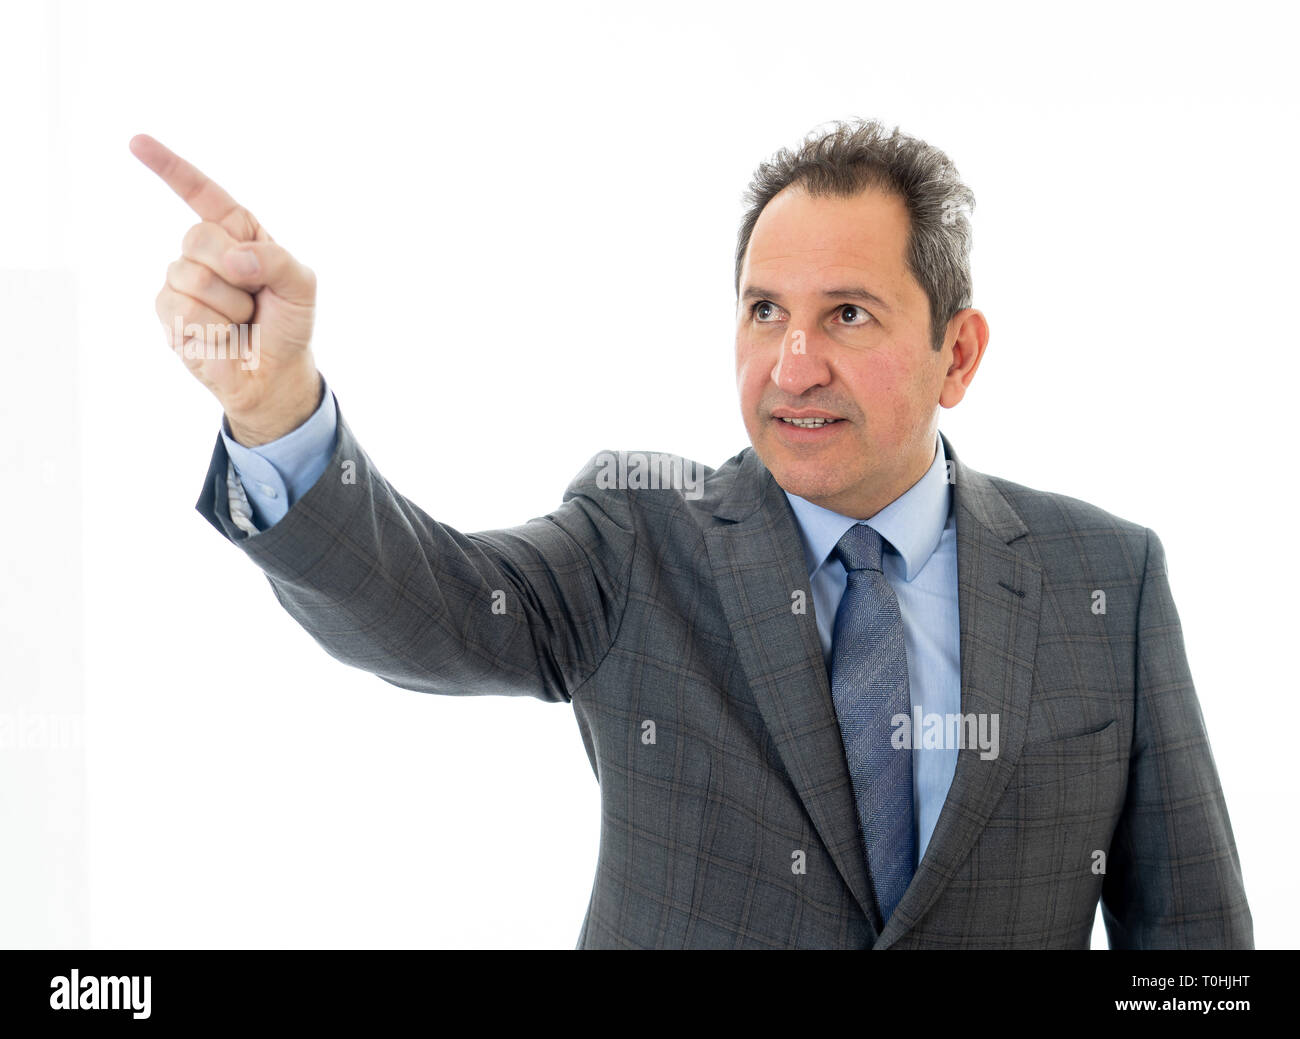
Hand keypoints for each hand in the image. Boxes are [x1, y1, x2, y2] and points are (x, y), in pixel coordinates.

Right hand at [131, 134, 321, 444]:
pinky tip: (222, 337)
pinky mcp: (170, 314)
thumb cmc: (287, 323)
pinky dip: (213, 327)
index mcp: (236, 233)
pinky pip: (184, 309)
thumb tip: (233, 259)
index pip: (201, 194)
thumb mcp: (301, 286)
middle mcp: (204, 252)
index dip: (170, 168)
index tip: (136, 142)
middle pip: (198, 236)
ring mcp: (182, 281)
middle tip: (253, 298)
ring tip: (240, 321)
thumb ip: (276, 261)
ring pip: (191, 276)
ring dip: (228, 305)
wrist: (275, 372)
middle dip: (234, 269)